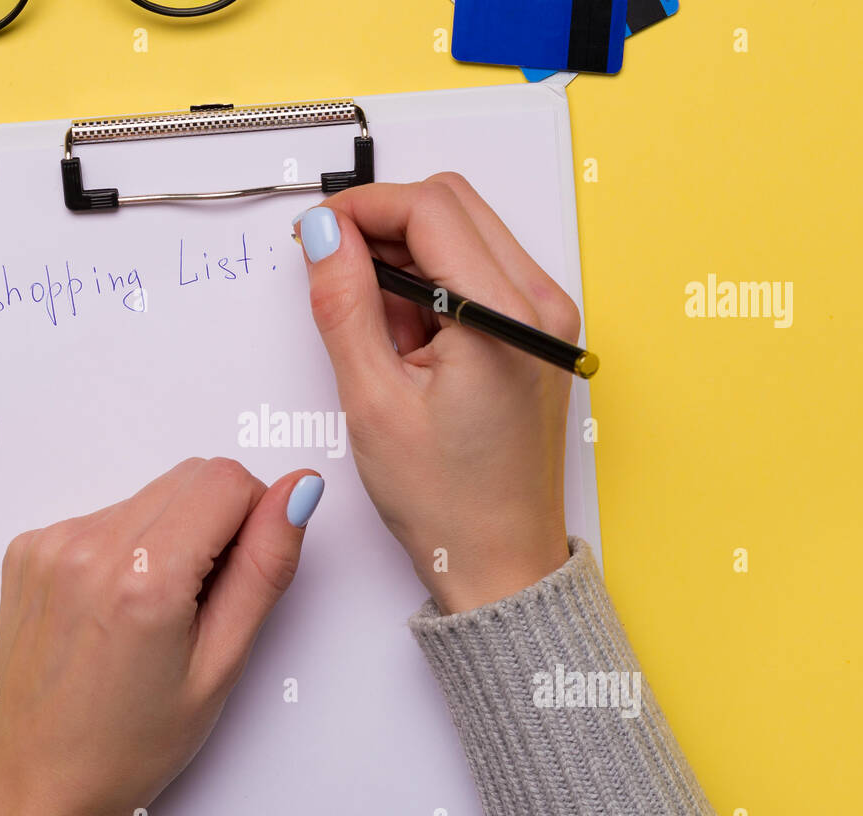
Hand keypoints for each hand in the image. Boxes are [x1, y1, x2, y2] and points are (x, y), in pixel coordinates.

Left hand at [0, 458, 323, 815]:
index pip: (228, 480)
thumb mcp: (221, 664)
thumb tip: (298, 490)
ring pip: (149, 494)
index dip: (255, 518)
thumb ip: (265, 566)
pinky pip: (104, 515)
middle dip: (214, 523)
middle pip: (190, 476)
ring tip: (154, 613)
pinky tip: (117, 607)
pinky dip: (125, 547)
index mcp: (143, 579)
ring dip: (169, 535)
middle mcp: (87, 548)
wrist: (39, 785)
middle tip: (200, 602)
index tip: (240, 573)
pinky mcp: (27, 549)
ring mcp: (49, 545)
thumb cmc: (128, 745)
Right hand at [294, 173, 579, 613]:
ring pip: (464, 234)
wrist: (501, 563)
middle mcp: (541, 306)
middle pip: (453, 205)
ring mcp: (546, 318)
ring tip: (376, 329)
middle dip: (383, 222)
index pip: (430, 208)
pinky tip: (407, 341)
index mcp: (507, 319)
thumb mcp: (374, 402)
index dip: (362, 206)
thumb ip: (343, 304)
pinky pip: (477, 274)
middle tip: (332, 265)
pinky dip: (432, 287)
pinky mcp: (536, 334)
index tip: (316, 231)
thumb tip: (323, 235)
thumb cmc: (449, 504)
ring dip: (408, 258)